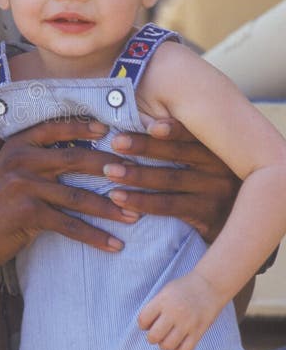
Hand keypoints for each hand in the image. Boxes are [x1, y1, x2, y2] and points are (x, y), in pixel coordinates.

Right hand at [0, 117, 141, 269]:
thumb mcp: (10, 172)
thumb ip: (37, 159)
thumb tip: (79, 152)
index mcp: (17, 145)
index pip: (55, 127)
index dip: (84, 127)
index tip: (111, 129)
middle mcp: (19, 160)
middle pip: (75, 158)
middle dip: (110, 167)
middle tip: (138, 174)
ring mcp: (22, 186)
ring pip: (77, 195)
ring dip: (110, 208)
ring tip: (135, 216)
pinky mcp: (27, 214)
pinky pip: (69, 224)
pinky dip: (95, 236)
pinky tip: (114, 244)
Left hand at [105, 119, 239, 242]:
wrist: (241, 228)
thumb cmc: (209, 185)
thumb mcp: (206, 162)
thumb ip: (182, 144)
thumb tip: (139, 121)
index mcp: (217, 146)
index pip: (192, 133)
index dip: (172, 128)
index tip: (148, 123)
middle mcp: (221, 166)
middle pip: (178, 153)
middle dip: (144, 146)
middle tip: (115, 142)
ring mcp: (217, 192)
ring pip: (171, 180)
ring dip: (137, 175)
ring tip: (109, 171)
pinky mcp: (209, 217)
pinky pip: (170, 206)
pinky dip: (141, 201)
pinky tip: (118, 198)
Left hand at [138, 271, 221, 349]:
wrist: (210, 285)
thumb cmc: (184, 288)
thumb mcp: (166, 291)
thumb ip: (155, 307)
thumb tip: (146, 326)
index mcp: (163, 300)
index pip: (143, 319)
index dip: (143, 324)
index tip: (148, 323)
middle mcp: (174, 312)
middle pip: (154, 336)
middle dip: (152, 337)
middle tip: (157, 333)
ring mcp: (187, 323)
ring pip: (168, 345)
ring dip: (164, 344)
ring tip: (168, 337)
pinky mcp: (199, 332)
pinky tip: (178, 343)